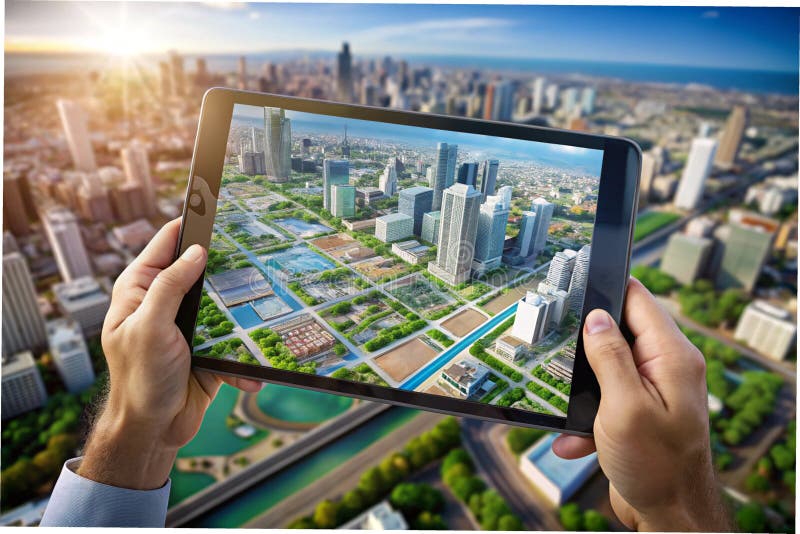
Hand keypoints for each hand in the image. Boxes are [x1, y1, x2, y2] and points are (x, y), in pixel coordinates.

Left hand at [78, 219, 261, 489]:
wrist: (154, 430)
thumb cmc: (140, 379)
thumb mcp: (150, 327)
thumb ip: (171, 286)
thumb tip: (195, 251)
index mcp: (141, 289)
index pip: (167, 243)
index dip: (190, 223)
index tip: (215, 203)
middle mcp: (165, 302)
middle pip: (202, 270)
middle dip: (227, 266)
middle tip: (256, 251)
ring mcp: (189, 325)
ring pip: (224, 303)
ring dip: (243, 311)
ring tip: (268, 305)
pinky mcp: (209, 348)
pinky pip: (233, 341)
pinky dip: (244, 355)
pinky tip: (254, 369)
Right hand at [552, 277, 731, 530]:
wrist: (670, 515)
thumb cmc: (656, 466)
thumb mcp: (625, 406)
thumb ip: (610, 356)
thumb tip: (596, 316)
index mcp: (672, 357)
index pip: (639, 300)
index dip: (606, 289)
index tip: (574, 283)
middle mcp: (666, 368)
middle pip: (618, 331)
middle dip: (585, 345)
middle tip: (556, 347)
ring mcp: (652, 390)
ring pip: (605, 368)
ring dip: (581, 389)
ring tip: (562, 403)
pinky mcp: (638, 412)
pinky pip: (605, 400)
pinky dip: (586, 418)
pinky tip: (572, 440)